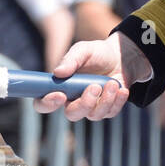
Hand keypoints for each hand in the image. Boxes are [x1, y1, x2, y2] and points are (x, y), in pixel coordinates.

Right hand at [33, 33, 149, 121]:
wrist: (121, 56)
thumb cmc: (97, 53)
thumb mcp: (84, 50)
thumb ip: (71, 59)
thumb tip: (58, 72)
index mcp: (61, 87)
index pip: (43, 103)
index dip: (47, 103)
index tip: (60, 95)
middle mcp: (73, 101)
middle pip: (72, 114)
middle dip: (84, 103)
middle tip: (94, 87)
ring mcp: (91, 107)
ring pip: (93, 115)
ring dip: (104, 100)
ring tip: (112, 83)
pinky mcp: (108, 109)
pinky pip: (110, 112)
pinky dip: (117, 101)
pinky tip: (121, 88)